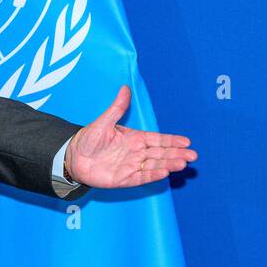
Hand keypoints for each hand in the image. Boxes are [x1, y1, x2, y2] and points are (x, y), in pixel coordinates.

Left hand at [67, 85, 197, 188]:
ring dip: (168, 164)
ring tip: (182, 164)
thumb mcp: (103, 122)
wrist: (73, 157)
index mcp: (134, 139)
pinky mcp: (124, 179)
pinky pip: (140, 177)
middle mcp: (136, 153)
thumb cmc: (88, 139)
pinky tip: (164, 172)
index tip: (187, 141)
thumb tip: (125, 88)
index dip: (172, 141)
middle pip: (160, 153)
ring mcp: (131, 166)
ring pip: (154, 165)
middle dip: (177, 154)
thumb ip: (117, 108)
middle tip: (193, 156)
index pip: (158, 139)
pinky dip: (152, 175)